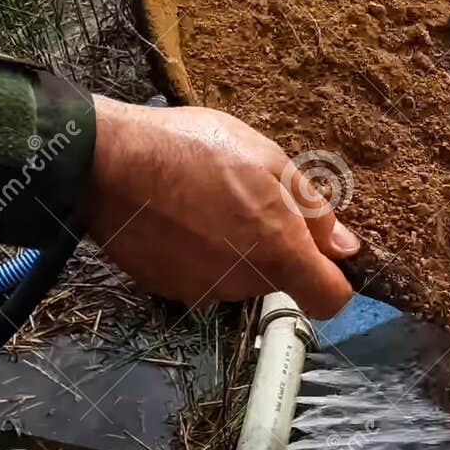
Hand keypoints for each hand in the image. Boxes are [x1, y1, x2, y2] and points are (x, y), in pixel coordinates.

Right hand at [88, 97, 358, 317]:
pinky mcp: (166, 288)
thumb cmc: (192, 149)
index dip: (335, 282)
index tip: (325, 259)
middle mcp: (243, 283)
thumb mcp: (268, 160)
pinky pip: (201, 276)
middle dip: (276, 248)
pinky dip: (199, 254)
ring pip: (240, 277)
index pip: (329, 300)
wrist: (103, 160)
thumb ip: (313, 211)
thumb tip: (347, 249)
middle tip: (249, 201)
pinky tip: (179, 218)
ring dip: (235, 249)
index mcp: (277, 253)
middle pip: (281, 280)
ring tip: (207, 203)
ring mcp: (202, 289)